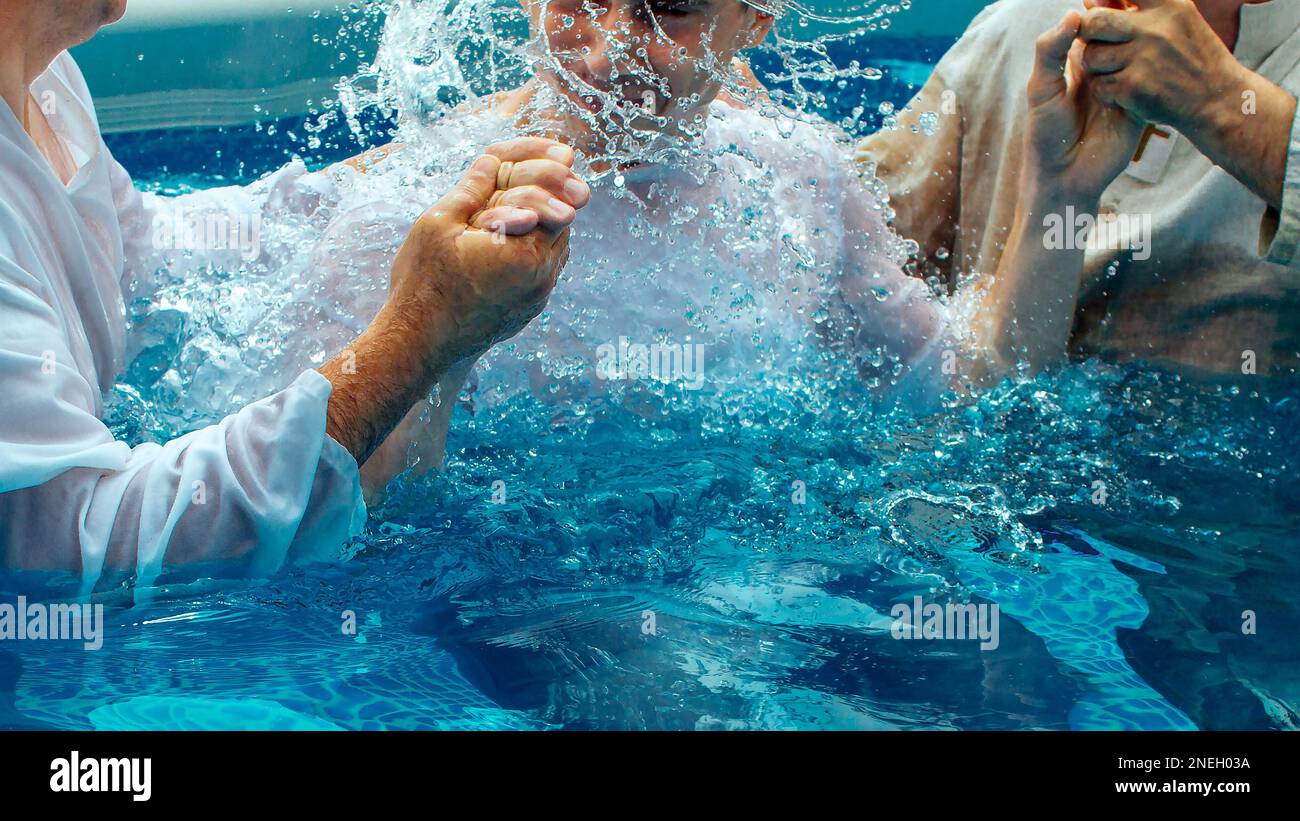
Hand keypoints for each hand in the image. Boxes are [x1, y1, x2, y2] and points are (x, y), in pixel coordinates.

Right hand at [385, 137, 588, 367]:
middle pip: (562, 226)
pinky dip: (537, 250)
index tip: (564, 154)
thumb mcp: (439, 224)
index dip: (554, 177)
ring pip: (556, 250)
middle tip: (561, 171)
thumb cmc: (424, 283)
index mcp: (525, 253)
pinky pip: (544, 272)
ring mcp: (536, 298)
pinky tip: (516, 238)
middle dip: (555, 197)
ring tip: (531, 204)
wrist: (418, 343)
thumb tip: (491, 161)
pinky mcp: (528, 311)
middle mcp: (540, 278)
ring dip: (546, 225)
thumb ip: (471, 189)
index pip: (556, 203)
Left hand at [1024, 11, 1144, 201]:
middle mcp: (1103, 69)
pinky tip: (1123, 97)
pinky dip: (1138, 82)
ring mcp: (1124, 85)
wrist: (1065, 176)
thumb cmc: (1046, 132)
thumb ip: (1050, 50)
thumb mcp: (1041, 88)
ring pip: (1135, 54)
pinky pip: (1146, 81)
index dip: (1100, 14)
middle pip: (1119, 34)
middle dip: (1117, 33)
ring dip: (1127, 58)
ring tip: (1103, 86)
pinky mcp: (1139, 104)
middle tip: (1106, 47)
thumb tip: (1074, 14)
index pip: (1094, 24)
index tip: (1104, 10)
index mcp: (1077, 60)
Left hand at [1078, 0, 1244, 133]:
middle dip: (1089, 34)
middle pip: (1092, 22)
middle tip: (1101, 46)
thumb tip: (1089, 0)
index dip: (1103, 3)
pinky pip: (1098, 86)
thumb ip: (1135, 8)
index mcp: (1168, 5)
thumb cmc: (1191, 57)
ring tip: (1118, 72)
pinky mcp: (1134, 88)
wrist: (1219, 100)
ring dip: (1097, 68)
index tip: (1101, 9)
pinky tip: (1126, 93)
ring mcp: (1144, 58)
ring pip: (1090, 57)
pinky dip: (1107, 92)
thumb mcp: (1176, 21)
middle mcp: (1154, 28)